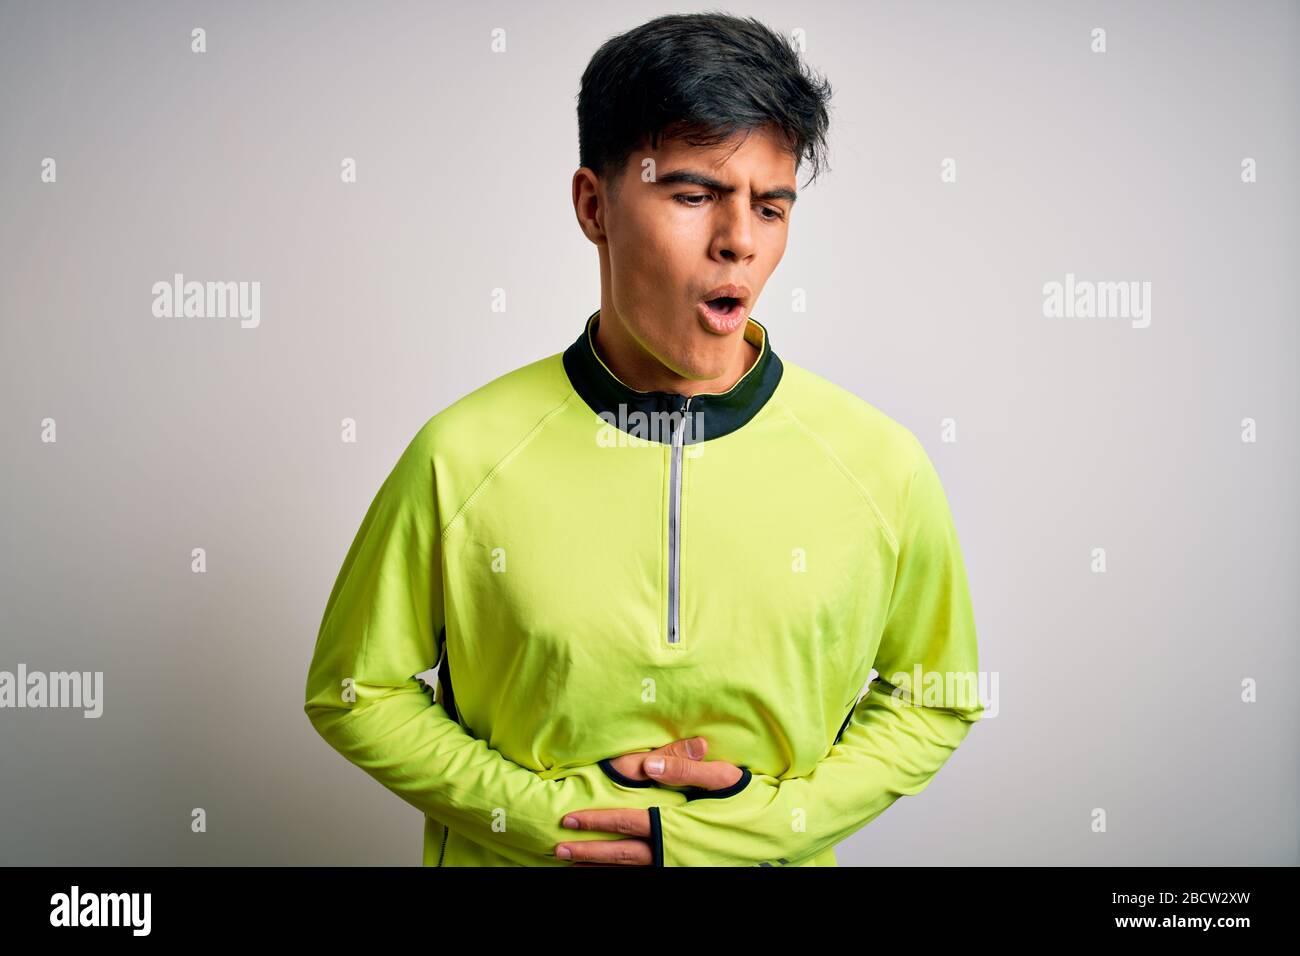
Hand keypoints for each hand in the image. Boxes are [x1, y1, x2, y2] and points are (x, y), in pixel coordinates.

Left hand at [555, 736, 743, 865]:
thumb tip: (646, 764)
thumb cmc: (753, 800)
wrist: (783, 833)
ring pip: (631, 872)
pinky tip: (610, 875)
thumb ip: (684, 769)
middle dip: (587, 852)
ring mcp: (678, 868)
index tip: (569, 820)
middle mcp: (673, 853)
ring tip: (573, 866)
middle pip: (620, 855)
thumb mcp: (724, 778)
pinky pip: (646, 879)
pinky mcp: (686, 873)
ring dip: (600, 868)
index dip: (596, 822)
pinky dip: (624, 877)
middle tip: (558, 847)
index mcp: (677, 825)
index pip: (626, 823)